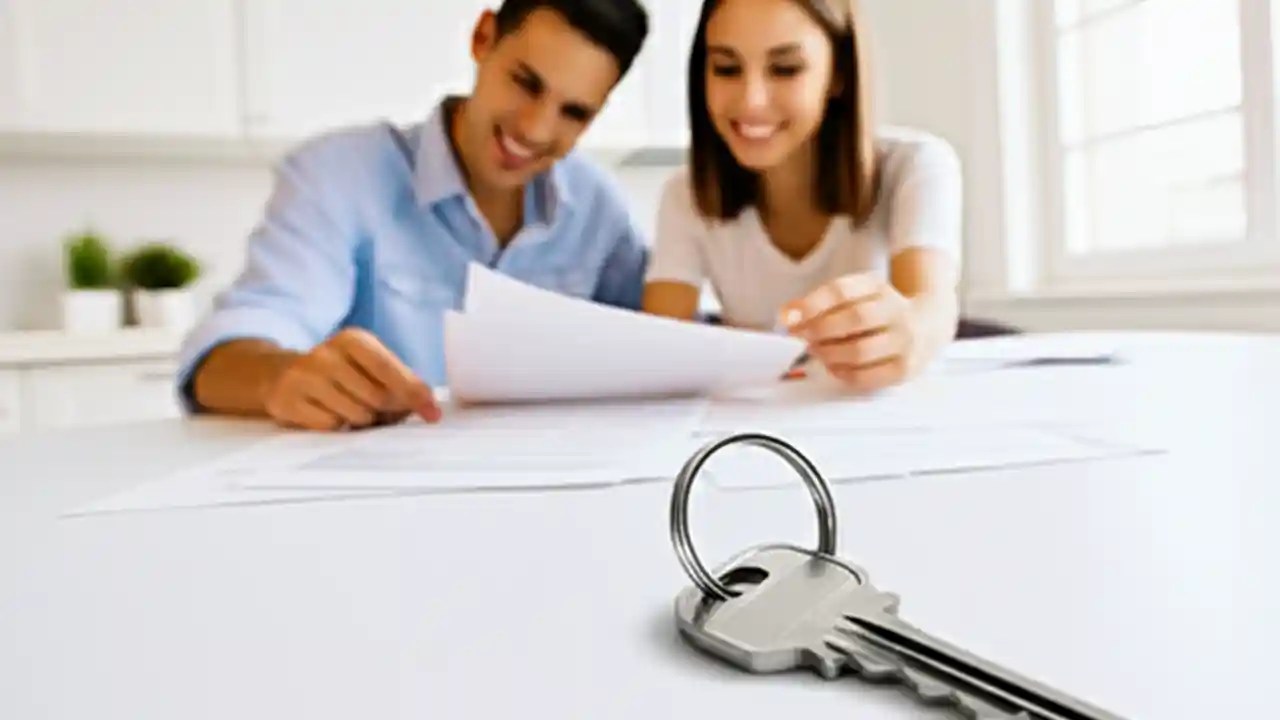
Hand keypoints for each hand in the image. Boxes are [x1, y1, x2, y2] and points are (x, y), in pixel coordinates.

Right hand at [263, 328, 441, 430]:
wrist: (280, 376)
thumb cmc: (339, 375)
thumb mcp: (369, 368)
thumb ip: (401, 383)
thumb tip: (430, 408)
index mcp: (354, 340)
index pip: (389, 369)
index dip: (414, 393)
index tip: (433, 415)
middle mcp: (327, 354)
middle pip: (376, 397)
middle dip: (385, 411)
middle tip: (377, 410)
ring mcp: (304, 377)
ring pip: (355, 415)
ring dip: (361, 421)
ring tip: (350, 410)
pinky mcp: (287, 400)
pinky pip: (330, 426)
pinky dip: (336, 427)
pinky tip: (327, 414)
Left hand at [780, 274, 921, 393]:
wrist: (930, 324)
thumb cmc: (880, 311)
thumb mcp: (857, 294)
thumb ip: (822, 302)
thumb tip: (786, 316)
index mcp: (879, 287)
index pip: (842, 290)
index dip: (812, 303)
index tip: (788, 316)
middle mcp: (896, 310)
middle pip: (853, 319)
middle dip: (819, 331)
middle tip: (803, 338)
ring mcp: (904, 341)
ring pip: (860, 350)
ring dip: (829, 354)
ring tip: (818, 352)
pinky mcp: (905, 368)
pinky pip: (868, 376)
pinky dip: (844, 374)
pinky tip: (835, 367)